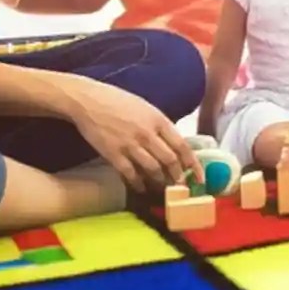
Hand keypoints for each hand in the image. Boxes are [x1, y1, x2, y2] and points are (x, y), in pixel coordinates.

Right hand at [64, 77, 203, 192]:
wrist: (89, 101)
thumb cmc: (118, 101)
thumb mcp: (146, 108)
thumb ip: (160, 125)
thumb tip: (174, 144)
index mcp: (158, 120)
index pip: (182, 146)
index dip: (194, 164)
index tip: (200, 177)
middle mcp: (147, 133)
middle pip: (170, 161)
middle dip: (178, 176)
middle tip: (181, 186)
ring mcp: (130, 144)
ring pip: (153, 170)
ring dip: (160, 182)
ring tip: (163, 188)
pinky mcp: (113, 154)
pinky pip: (130, 174)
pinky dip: (138, 184)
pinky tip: (141, 188)